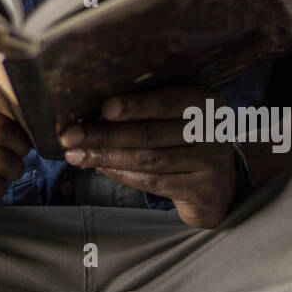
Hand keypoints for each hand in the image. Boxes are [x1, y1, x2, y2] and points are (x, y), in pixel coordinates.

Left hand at [58, 86, 238, 227]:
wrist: (220, 184)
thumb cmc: (187, 140)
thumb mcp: (178, 116)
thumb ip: (148, 108)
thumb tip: (94, 108)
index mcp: (205, 102)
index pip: (166, 101)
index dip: (133, 106)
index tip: (101, 108)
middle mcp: (212, 130)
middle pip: (151, 133)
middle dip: (105, 134)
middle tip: (71, 136)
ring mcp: (210, 162)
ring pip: (148, 159)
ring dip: (106, 157)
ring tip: (76, 155)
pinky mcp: (201, 190)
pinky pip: (154, 182)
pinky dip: (123, 174)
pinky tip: (101, 168)